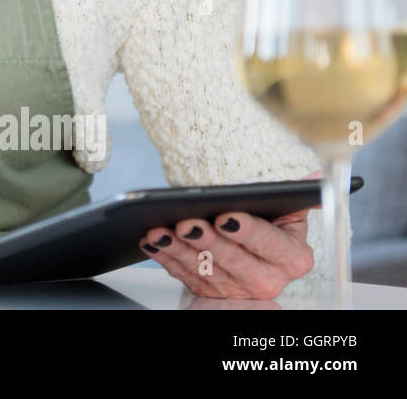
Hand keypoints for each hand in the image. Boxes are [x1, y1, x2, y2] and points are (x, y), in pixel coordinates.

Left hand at [137, 171, 321, 299]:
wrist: (257, 251)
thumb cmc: (269, 224)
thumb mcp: (287, 211)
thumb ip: (297, 195)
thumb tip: (317, 175)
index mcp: (293, 259)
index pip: (271, 245)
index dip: (249, 232)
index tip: (228, 217)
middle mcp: (267, 280)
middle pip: (235, 262)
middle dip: (209, 243)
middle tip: (188, 224)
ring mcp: (237, 290)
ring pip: (205, 270)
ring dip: (179, 250)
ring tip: (161, 231)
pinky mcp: (210, 293)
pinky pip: (184, 276)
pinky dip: (165, 258)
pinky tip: (152, 241)